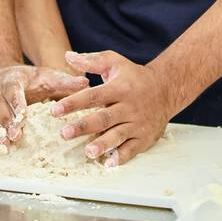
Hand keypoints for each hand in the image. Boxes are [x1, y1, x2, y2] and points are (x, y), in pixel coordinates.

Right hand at [0, 64, 88, 142]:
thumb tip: (85, 83)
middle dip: (6, 122)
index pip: (13, 90)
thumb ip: (64, 82)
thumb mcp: (45, 75)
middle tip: (14, 136)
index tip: (22, 114)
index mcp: (12, 80)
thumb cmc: (25, 78)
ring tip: (2, 147)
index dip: (17, 102)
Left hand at [49, 49, 172, 166]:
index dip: (73, 102)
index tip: (55, 110)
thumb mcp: (115, 62)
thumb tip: (68, 57)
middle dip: (83, 126)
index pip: (93, 96)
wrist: (166, 89)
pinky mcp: (143, 137)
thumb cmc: (135, 77)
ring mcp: (137, 123)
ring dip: (103, 144)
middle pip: (103, 118)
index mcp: (119, 88)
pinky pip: (132, 149)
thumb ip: (91, 60)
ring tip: (88, 152)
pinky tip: (109, 164)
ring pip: (118, 135)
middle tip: (64, 133)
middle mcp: (128, 107)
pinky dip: (121, 157)